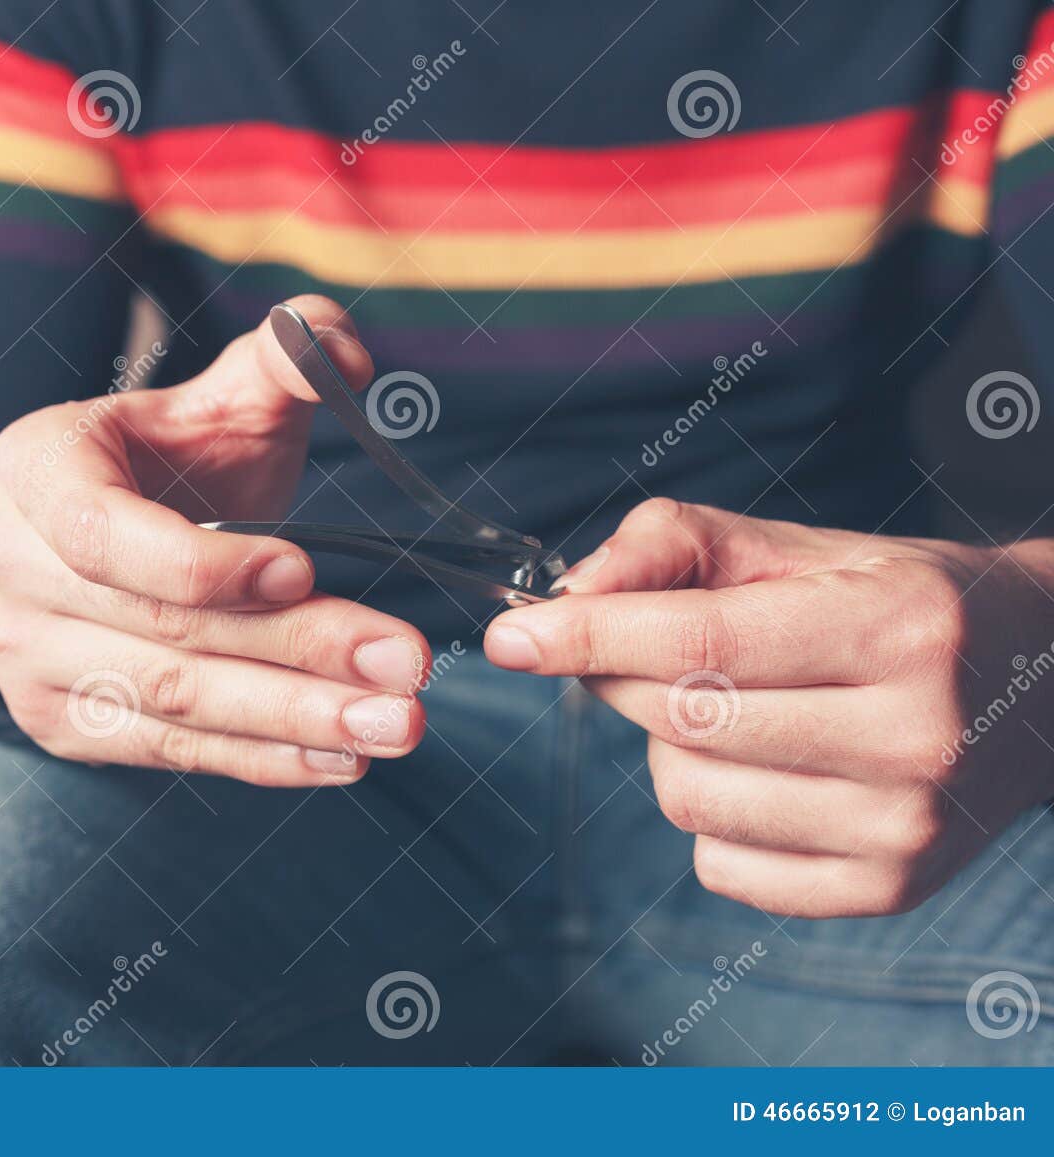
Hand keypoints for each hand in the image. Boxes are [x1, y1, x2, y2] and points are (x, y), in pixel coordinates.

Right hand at [0, 296, 428, 785]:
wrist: (104, 545)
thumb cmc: (172, 465)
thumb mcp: (222, 400)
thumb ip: (286, 358)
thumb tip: (344, 355)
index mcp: (37, 468)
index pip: (102, 533)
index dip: (203, 564)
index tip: (304, 567)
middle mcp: (10, 568)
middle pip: (163, 630)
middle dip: (297, 649)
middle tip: (404, 664)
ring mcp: (27, 657)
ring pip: (176, 702)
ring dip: (296, 718)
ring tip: (397, 724)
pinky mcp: (62, 724)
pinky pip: (172, 751)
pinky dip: (263, 758)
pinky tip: (342, 756)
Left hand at [484, 498, 1053, 916]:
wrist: (1037, 688)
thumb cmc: (892, 602)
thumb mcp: (793, 545)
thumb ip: (669, 545)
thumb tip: (565, 597)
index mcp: (897, 629)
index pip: (701, 644)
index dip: (587, 638)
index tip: (510, 637)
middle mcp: (913, 736)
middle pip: (682, 720)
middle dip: (625, 677)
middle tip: (647, 651)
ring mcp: (903, 828)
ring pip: (688, 798)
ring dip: (669, 748)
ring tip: (730, 711)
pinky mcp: (886, 891)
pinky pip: (719, 865)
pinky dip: (708, 817)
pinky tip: (761, 773)